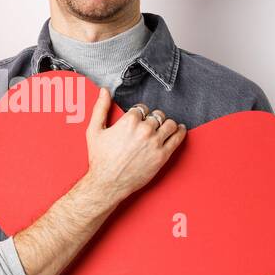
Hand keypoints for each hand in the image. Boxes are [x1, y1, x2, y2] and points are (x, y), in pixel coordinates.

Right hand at [82, 87, 185, 205]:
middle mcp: (145, 130)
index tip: (138, 120)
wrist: (107, 183)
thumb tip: (104, 91)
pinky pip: (177, 138)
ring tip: (164, 127)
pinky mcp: (163, 155)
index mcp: (130, 121)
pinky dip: (180, 131)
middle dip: (153, 119)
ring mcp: (155, 142)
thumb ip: (100, 108)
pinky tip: (179, 129)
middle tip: (149, 127)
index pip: (142, 108)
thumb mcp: (95, 130)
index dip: (140, 114)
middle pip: (157, 115)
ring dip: (167, 124)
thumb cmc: (100, 158)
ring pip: (170, 124)